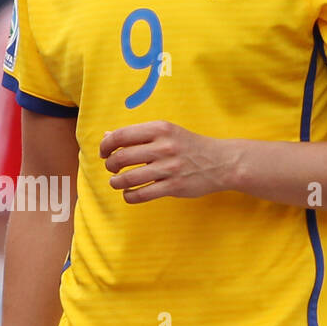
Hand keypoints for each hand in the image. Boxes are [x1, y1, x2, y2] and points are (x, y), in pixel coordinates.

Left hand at [100, 120, 235, 201]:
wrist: (222, 161)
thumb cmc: (189, 145)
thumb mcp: (166, 132)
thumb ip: (138, 134)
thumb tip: (107, 136)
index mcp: (160, 129)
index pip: (122, 135)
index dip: (106, 145)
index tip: (104, 152)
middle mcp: (164, 146)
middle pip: (122, 157)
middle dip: (110, 165)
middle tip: (111, 168)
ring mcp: (169, 168)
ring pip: (129, 178)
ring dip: (116, 182)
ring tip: (116, 182)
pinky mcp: (174, 186)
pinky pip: (142, 195)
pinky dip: (129, 196)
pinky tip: (128, 194)